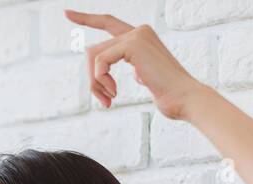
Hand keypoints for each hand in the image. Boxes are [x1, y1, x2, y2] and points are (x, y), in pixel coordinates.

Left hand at [64, 9, 208, 119]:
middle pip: (95, 49)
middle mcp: (139, 31)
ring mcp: (136, 35)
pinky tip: (114, 94)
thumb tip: (125, 69)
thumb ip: (136, 67)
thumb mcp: (147, 77)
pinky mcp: (133, 44)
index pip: (108, 23)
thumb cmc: (169, 94)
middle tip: (103, 100)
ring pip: (94, 55)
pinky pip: (100, 61)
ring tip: (109, 99)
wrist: (185, 98)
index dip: (87, 18)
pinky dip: (101, 80)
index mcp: (142, 37)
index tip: (67, 14)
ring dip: (95, 82)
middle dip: (92, 78)